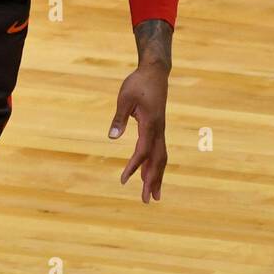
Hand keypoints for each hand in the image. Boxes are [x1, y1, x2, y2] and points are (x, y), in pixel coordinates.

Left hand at [108, 62, 168, 202]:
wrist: (155, 72)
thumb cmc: (138, 83)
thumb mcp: (124, 98)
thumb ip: (119, 118)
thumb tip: (112, 137)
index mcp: (150, 124)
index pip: (143, 151)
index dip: (134, 167)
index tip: (123, 180)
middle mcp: (159, 130)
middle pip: (157, 160)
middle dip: (152, 181)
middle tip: (146, 201)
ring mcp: (161, 130)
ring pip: (161, 158)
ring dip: (157, 177)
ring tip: (153, 196)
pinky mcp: (159, 128)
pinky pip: (158, 151)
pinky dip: (154, 165)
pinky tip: (148, 175)